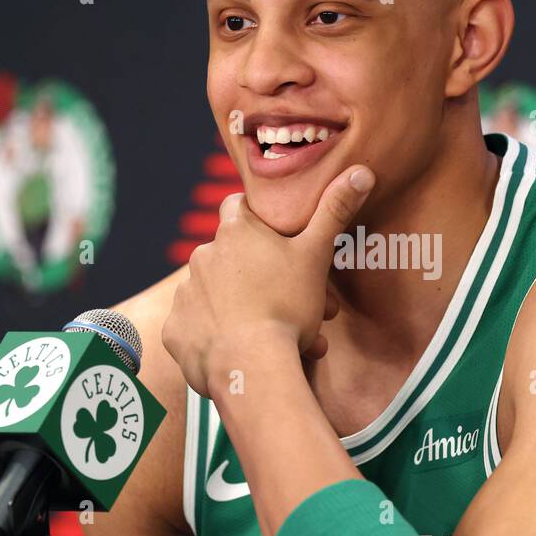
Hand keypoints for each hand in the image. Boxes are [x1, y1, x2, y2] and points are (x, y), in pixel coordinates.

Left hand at [162, 165, 375, 396]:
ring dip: (239, 308)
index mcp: (235, 231)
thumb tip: (360, 171)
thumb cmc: (286, 306)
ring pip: (217, 295)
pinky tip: (239, 350)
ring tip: (272, 336)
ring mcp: (185, 293)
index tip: (276, 239)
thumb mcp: (316, 256)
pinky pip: (195, 328)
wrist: (250, 365)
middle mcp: (203, 255)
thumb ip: (335, 212)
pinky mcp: (175, 330)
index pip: (239, 207)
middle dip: (260, 278)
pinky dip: (214, 336)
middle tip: (292, 304)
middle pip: (234, 258)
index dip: (258, 220)